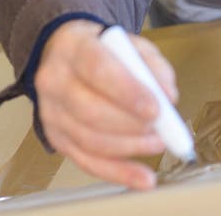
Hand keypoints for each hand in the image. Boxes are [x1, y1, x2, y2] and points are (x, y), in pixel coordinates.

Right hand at [34, 19, 177, 189]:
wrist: (62, 54)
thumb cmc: (102, 48)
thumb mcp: (127, 42)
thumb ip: (150, 63)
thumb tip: (168, 95)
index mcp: (73, 47)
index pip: (98, 69)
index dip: (128, 92)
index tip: (157, 108)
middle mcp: (54, 80)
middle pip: (90, 110)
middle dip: (130, 125)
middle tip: (161, 129)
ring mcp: (51, 113)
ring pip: (89, 139)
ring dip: (129, 148)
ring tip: (158, 144)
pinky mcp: (56, 138)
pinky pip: (86, 161)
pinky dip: (118, 173)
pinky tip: (143, 177)